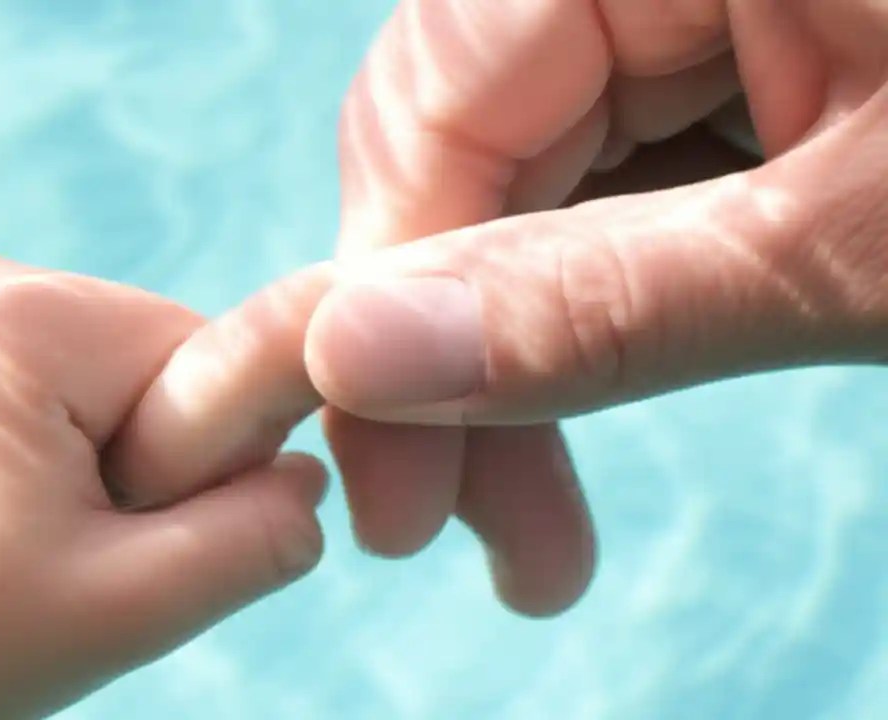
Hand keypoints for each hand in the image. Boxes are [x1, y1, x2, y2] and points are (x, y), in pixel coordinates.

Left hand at [0, 252, 326, 719]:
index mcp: (25, 319)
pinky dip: (5, 426)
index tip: (107, 533)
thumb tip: (304, 477)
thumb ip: (252, 536)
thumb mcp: (120, 611)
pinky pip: (3, 361)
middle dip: (125, 454)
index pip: (205, 357)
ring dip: (65, 444)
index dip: (188, 461)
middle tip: (44, 550)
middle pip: (137, 356)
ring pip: (73, 363)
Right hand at [105, 1, 887, 616]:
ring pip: (528, 178)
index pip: (436, 100)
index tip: (391, 495)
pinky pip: (600, 177)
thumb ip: (601, 299)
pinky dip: (591, 302)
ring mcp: (685, 5)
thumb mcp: (853, 249)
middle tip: (481, 542)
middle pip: (470, 147)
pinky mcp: (720, 58)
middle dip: (467, 356)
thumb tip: (344, 359)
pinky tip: (579, 407)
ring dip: (527, 354)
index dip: (385, 304)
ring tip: (532, 523)